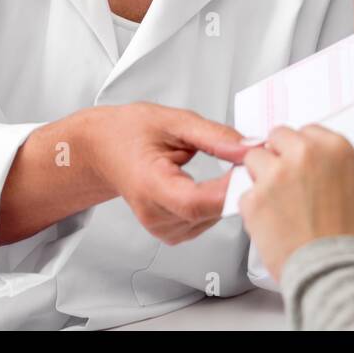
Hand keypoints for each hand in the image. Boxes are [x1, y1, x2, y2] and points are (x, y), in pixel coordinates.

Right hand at [92, 102, 254, 244]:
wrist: (102, 148)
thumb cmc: (128, 132)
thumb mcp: (174, 121)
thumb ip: (214, 135)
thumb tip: (247, 148)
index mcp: (149, 185)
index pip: (196, 202)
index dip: (229, 188)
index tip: (251, 167)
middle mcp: (153, 214)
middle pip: (208, 212)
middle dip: (235, 186)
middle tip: (249, 160)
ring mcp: (161, 227)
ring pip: (212, 218)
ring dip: (226, 195)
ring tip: (225, 167)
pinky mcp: (170, 231)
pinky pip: (205, 221)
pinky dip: (215, 202)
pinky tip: (210, 184)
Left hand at [238, 125, 353, 281]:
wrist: (334, 271)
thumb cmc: (346, 238)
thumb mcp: (350, 185)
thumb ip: (326, 165)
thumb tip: (307, 162)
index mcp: (333, 147)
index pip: (303, 131)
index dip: (297, 150)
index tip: (298, 164)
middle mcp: (304, 153)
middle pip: (275, 138)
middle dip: (276, 157)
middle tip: (284, 183)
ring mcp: (276, 174)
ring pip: (253, 161)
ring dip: (261, 178)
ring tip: (278, 206)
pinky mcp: (253, 197)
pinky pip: (244, 193)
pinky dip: (254, 208)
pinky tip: (272, 224)